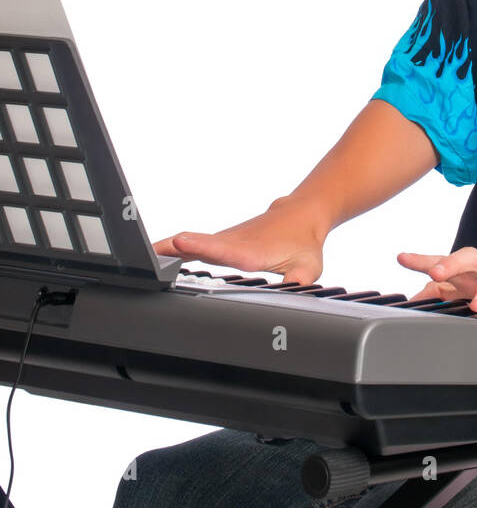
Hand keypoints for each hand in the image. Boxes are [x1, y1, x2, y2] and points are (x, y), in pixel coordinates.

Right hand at [151, 195, 328, 284]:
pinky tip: (152, 258)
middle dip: (170, 251)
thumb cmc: (304, 242)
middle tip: (141, 258)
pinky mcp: (219, 242)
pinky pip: (191, 247)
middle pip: (196, 247)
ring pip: (189, 245)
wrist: (300, 214)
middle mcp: (232, 243)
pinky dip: (171, 251)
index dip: (201, 247)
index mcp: (251, 251)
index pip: (224, 250)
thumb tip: (296, 293)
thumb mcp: (309, 267)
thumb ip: (300, 283)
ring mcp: (223, 241)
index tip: (180, 242)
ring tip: (135, 261)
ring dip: (163, 251)